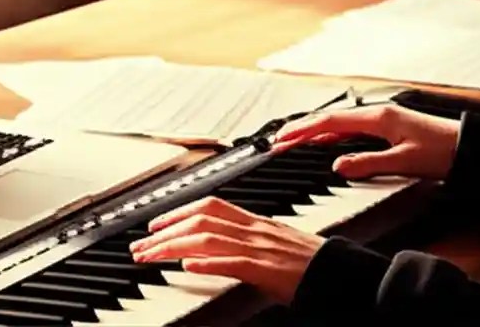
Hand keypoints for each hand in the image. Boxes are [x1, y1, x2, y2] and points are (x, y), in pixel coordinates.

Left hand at [129, 196, 323, 304]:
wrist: (339, 273)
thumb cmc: (311, 263)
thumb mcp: (275, 244)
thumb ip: (246, 242)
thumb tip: (216, 248)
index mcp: (256, 222)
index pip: (209, 207)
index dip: (178, 212)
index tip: (155, 223)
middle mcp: (254, 230)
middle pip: (200, 220)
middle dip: (165, 230)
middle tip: (140, 244)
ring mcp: (260, 248)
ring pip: (208, 239)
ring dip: (173, 247)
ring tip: (150, 256)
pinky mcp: (267, 270)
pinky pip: (233, 262)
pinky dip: (207, 263)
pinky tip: (187, 266)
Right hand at [273, 104, 460, 180]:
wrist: (470, 148)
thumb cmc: (444, 152)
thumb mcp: (405, 162)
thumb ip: (368, 164)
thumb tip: (337, 166)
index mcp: (378, 117)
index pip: (330, 121)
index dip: (303, 130)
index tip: (283, 138)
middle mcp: (377, 114)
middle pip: (330, 119)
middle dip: (302, 128)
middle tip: (279, 140)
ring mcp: (382, 119)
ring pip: (339, 122)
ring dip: (315, 130)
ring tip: (294, 140)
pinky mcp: (388, 127)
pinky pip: (351, 128)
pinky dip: (331, 134)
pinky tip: (325, 142)